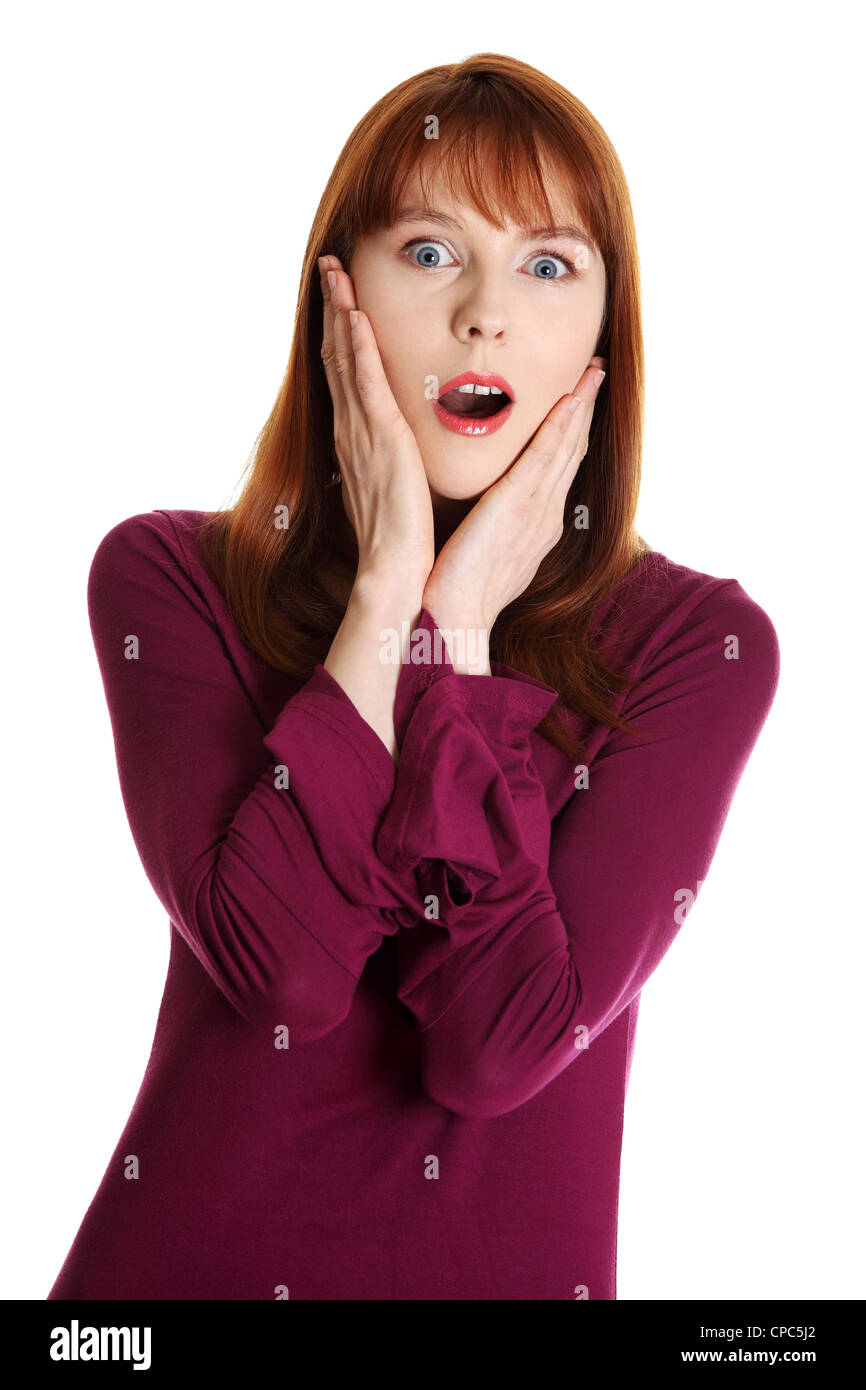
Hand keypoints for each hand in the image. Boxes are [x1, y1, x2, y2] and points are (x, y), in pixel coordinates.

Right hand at [319, 255, 434, 599]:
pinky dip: (357, 348)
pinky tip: (354, 316)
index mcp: (359, 443)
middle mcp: (353, 433)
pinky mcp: (380, 442)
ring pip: (344, 360)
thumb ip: (396, 462)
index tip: (342, 298)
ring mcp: (362, 435)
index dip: (342, 333)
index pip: (347, 376)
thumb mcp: (397, 489)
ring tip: (334, 272)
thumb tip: (403, 450)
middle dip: (333, 309)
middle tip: (329, 266)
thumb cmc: (402, 540)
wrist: (395, 574)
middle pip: (337, 356)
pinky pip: (364, 384)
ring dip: (339, 312)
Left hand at [421, 359, 606, 635]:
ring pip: (567, 446)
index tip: (579, 398)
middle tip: (597, 370)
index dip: (573, 430)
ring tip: (593, 370)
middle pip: (573, 450)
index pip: (560, 466)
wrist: (453, 615)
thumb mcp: (482, 547)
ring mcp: (537, 509)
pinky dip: (562, 425)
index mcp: (539, 523)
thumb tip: (485, 505)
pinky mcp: (517, 504)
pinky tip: (572, 398)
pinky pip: (545, 455)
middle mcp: (546, 514)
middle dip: (586, 409)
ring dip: (582, 405)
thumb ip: (490, 522)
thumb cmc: (458, 587)